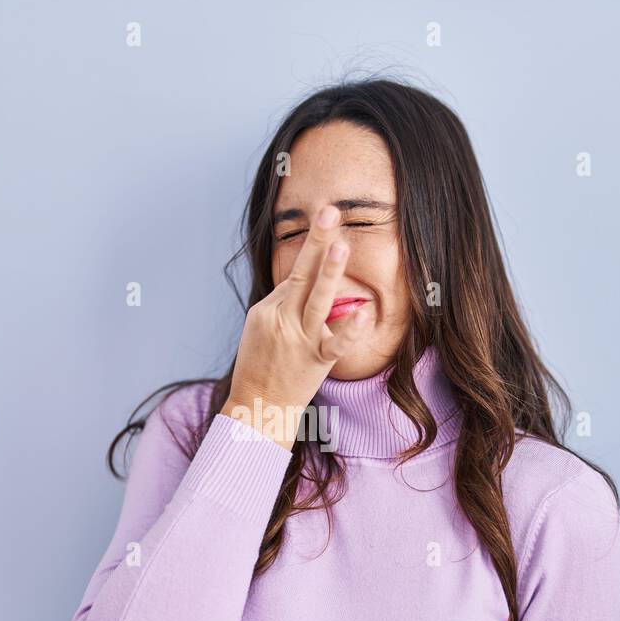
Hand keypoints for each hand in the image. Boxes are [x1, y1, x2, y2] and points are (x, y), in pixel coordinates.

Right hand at [220, 204, 373, 449]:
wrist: (256, 408)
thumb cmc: (260, 369)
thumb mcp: (260, 332)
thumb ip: (281, 307)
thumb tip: (300, 284)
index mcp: (268, 310)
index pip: (293, 275)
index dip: (311, 247)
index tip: (324, 218)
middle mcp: (282, 320)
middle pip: (300, 275)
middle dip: (315, 242)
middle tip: (328, 212)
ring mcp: (299, 340)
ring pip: (316, 300)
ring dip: (328, 271)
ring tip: (341, 244)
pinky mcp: (315, 361)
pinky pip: (335, 343)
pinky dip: (349, 328)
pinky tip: (363, 313)